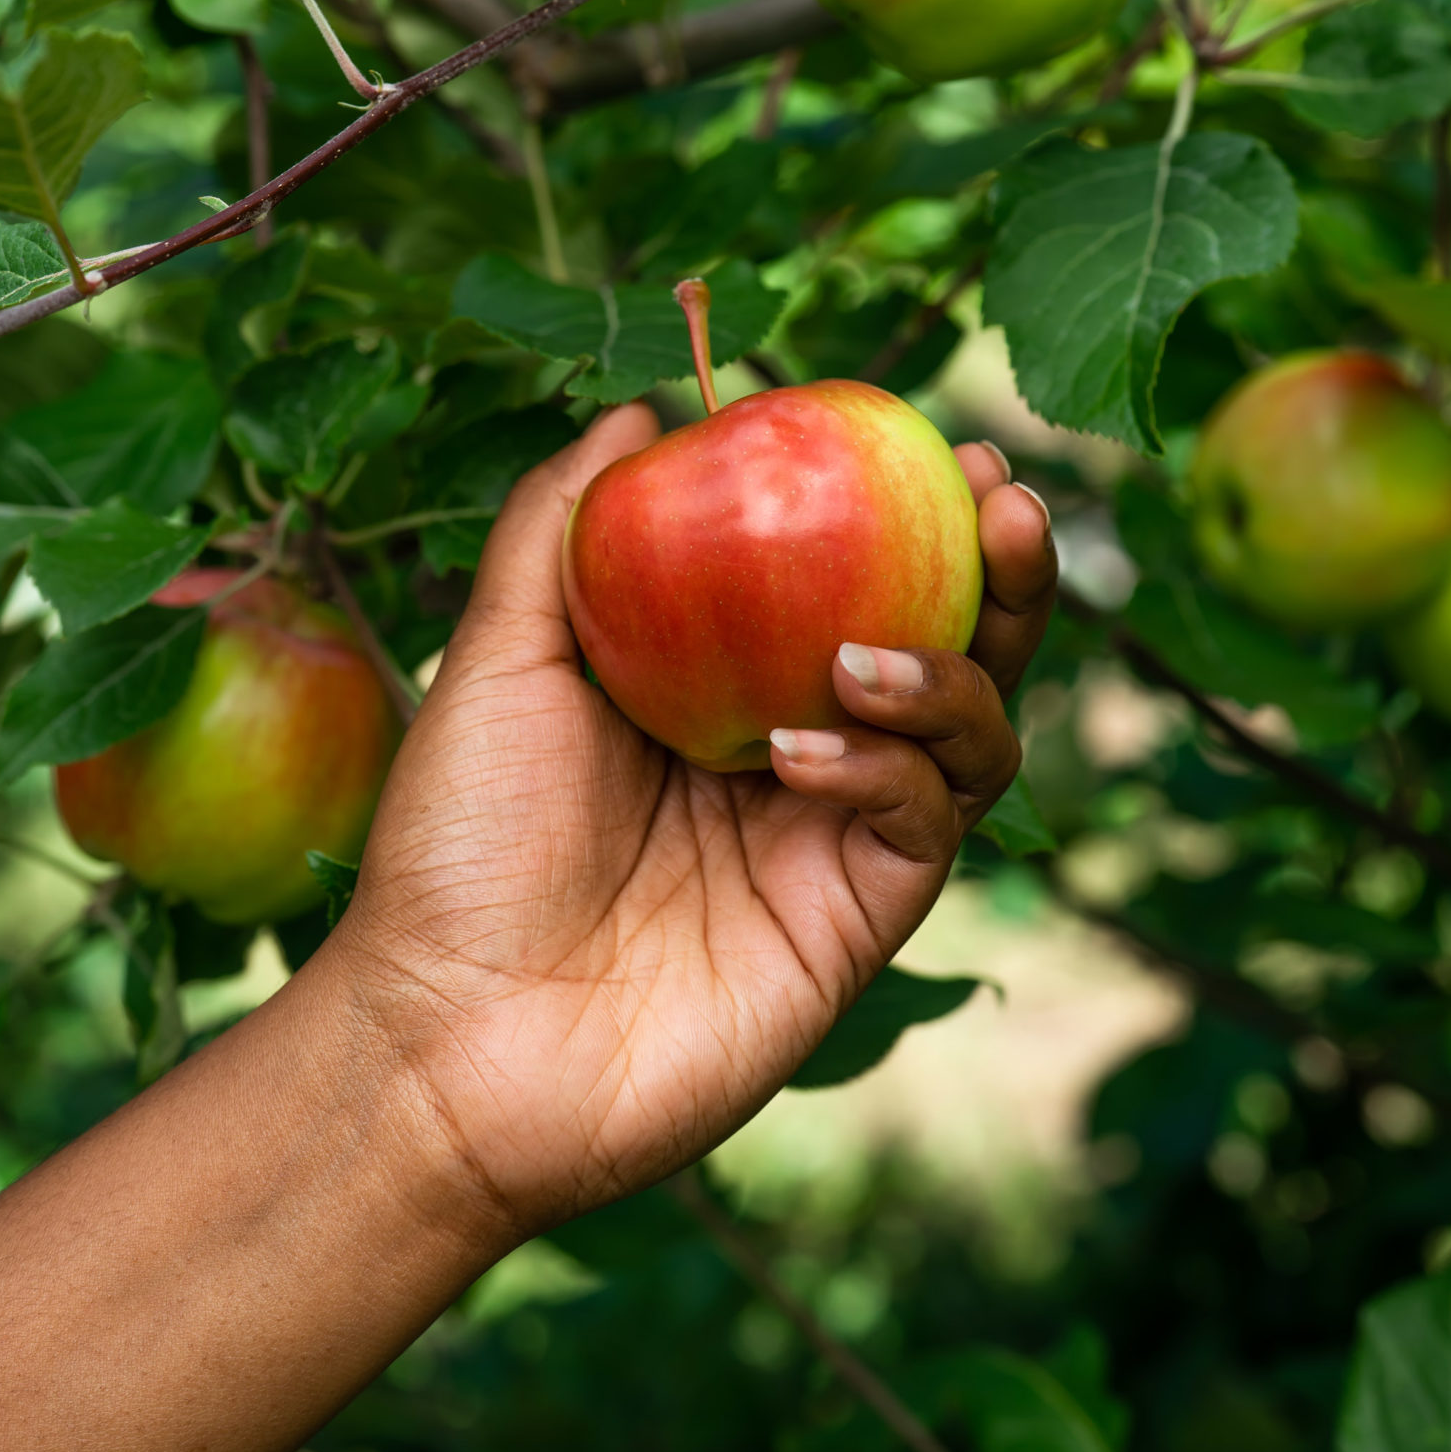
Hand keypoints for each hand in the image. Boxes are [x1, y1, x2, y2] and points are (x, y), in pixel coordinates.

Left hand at [340, 410, 1055, 1240]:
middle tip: (999, 501)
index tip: (940, 442)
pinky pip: (925, 818)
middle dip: (1002, 570)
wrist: (448, 1042)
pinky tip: (804, 750)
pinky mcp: (853, 919)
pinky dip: (889, 767)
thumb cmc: (455, 850)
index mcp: (723, 682)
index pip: (854, 576)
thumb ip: (559, 527)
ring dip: (951, 668)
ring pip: (972, 731)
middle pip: (954, 643)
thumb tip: (638, 408)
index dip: (912, 508)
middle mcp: (799, 750)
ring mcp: (833, 838)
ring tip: (863, 653)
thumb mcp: (497, 657)